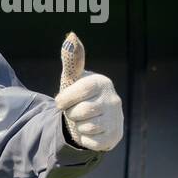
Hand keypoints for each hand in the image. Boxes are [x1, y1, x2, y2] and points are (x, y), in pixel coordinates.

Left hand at [53, 32, 123, 151]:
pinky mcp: (115, 136)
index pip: (78, 92)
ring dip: (77, 126)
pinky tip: (89, 131)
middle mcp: (113, 99)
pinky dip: (84, 138)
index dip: (65, 99)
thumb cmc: (79, 96)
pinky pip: (90, 141)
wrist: (92, 119)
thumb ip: (72, 59)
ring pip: (85, 127)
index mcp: (102, 82)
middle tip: (75, 111)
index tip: (61, 102)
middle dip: (71, 114)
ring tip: (82, 120)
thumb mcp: (72, 79)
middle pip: (80, 112)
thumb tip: (71, 36)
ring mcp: (116, 118)